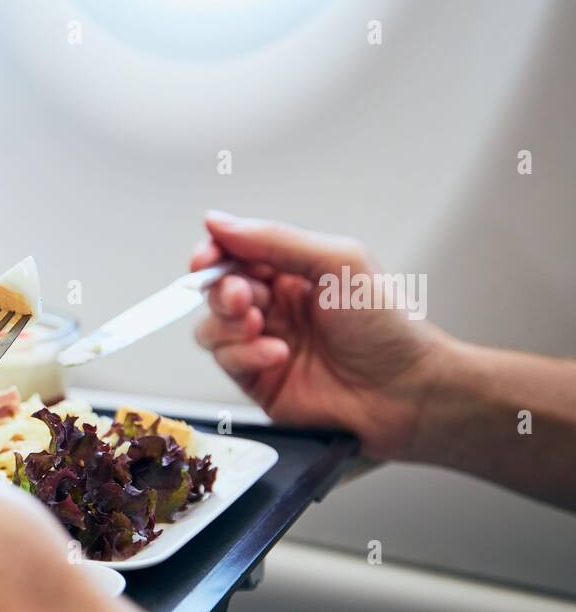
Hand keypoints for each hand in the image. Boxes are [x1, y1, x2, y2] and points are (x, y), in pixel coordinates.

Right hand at [192, 212, 448, 459]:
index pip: (235, 253)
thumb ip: (275, 240)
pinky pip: (226, 362)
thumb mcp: (337, 263)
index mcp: (291, 271)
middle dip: (224, 291)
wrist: (404, 389)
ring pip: (211, 328)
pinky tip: (278, 355)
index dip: (214, 253)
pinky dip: (246, 355)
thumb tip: (220, 222)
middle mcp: (273, 306)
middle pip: (216, 290)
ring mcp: (262, 344)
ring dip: (229, 326)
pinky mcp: (258, 380)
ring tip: (262, 327)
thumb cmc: (387, 326)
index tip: (206, 257)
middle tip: (245, 298)